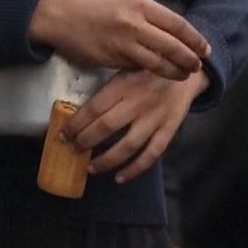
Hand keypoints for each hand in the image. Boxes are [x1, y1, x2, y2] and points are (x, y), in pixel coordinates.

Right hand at [27, 0, 209, 79]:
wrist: (57, 12)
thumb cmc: (89, 3)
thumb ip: (145, 14)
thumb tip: (167, 31)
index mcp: (139, 3)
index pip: (177, 24)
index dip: (194, 39)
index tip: (204, 48)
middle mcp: (134, 23)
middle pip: (172, 46)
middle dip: (188, 59)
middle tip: (197, 67)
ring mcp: (123, 43)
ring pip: (157, 62)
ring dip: (173, 71)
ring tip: (182, 75)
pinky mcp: (111, 59)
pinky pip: (136, 68)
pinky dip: (149, 73)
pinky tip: (155, 76)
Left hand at [62, 69, 208, 183]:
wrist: (186, 71)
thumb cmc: (148, 71)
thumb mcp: (126, 68)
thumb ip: (108, 89)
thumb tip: (79, 111)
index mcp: (123, 84)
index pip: (94, 108)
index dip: (75, 124)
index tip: (62, 135)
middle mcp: (138, 102)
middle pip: (106, 127)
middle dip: (85, 142)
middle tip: (72, 150)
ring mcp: (155, 118)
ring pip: (128, 145)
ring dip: (106, 160)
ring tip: (91, 168)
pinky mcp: (169, 129)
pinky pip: (151, 154)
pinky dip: (135, 169)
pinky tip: (120, 178)